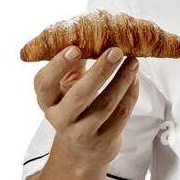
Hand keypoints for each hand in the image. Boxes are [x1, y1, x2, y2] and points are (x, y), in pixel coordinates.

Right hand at [33, 45, 140, 167]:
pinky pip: (121, 114)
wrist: (85, 148)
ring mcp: (82, 133)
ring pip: (105, 105)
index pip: (44, 84)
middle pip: (80, 95)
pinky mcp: (103, 141)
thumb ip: (74, 63)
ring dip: (122, 80)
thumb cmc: (76, 107)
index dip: (58, 66)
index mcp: (47, 101)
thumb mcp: (68, 85)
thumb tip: (89, 32)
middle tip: (116, 51)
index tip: (75, 48)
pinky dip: (130, 93)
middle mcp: (60, 119)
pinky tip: (134, 78)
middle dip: (100, 71)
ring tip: (133, 61)